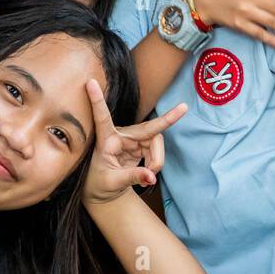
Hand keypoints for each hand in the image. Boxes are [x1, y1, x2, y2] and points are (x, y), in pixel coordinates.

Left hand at [82, 79, 187, 204]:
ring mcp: (132, 139)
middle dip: (167, 119)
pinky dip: (156, 163)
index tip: (90, 82)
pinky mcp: (140, 145)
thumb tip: (151, 177)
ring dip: (157, 160)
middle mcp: (120, 135)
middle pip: (148, 128)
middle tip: (183, 108)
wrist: (103, 192)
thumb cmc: (99, 185)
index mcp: (106, 140)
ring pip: (156, 141)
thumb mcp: (112, 183)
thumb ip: (132, 177)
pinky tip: (148, 174)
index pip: (102, 118)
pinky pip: (157, 151)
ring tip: (148, 177)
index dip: (97, 100)